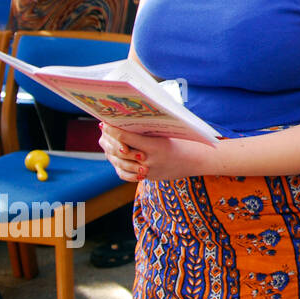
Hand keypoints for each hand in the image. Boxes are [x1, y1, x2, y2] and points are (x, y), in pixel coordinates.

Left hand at [99, 122, 220, 182]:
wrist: (195, 161)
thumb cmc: (183, 141)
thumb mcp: (166, 133)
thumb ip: (146, 130)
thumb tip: (126, 119)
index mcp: (156, 147)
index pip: (128, 138)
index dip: (114, 131)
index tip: (105, 123)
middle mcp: (150, 161)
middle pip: (120, 152)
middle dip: (109, 140)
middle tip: (104, 131)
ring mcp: (147, 172)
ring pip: (120, 164)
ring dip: (110, 152)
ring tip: (107, 142)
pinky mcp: (146, 178)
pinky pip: (125, 174)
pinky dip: (118, 165)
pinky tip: (114, 156)